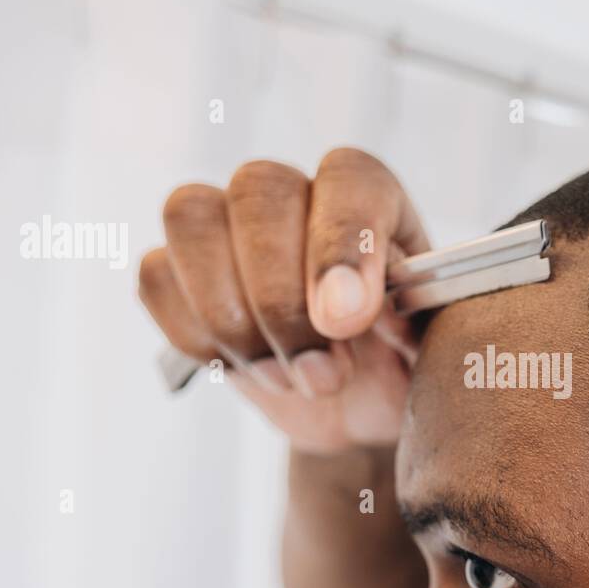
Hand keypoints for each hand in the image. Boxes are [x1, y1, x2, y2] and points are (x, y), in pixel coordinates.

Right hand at [138, 149, 429, 452]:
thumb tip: (365, 304)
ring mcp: (228, 224)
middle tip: (324, 376)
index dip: (341, 243)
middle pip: (257, 190)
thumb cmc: (402, 364)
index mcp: (370, 196)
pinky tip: (248, 371)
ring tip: (290, 381)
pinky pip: (156, 277)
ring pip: (192, 219)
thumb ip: (414, 318)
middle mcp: (295, 193)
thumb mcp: (432, 347)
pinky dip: (195, 335)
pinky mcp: (179, 271)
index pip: (348, 178)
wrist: (360, 409)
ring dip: (232, 318)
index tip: (346, 319)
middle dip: (281, 301)